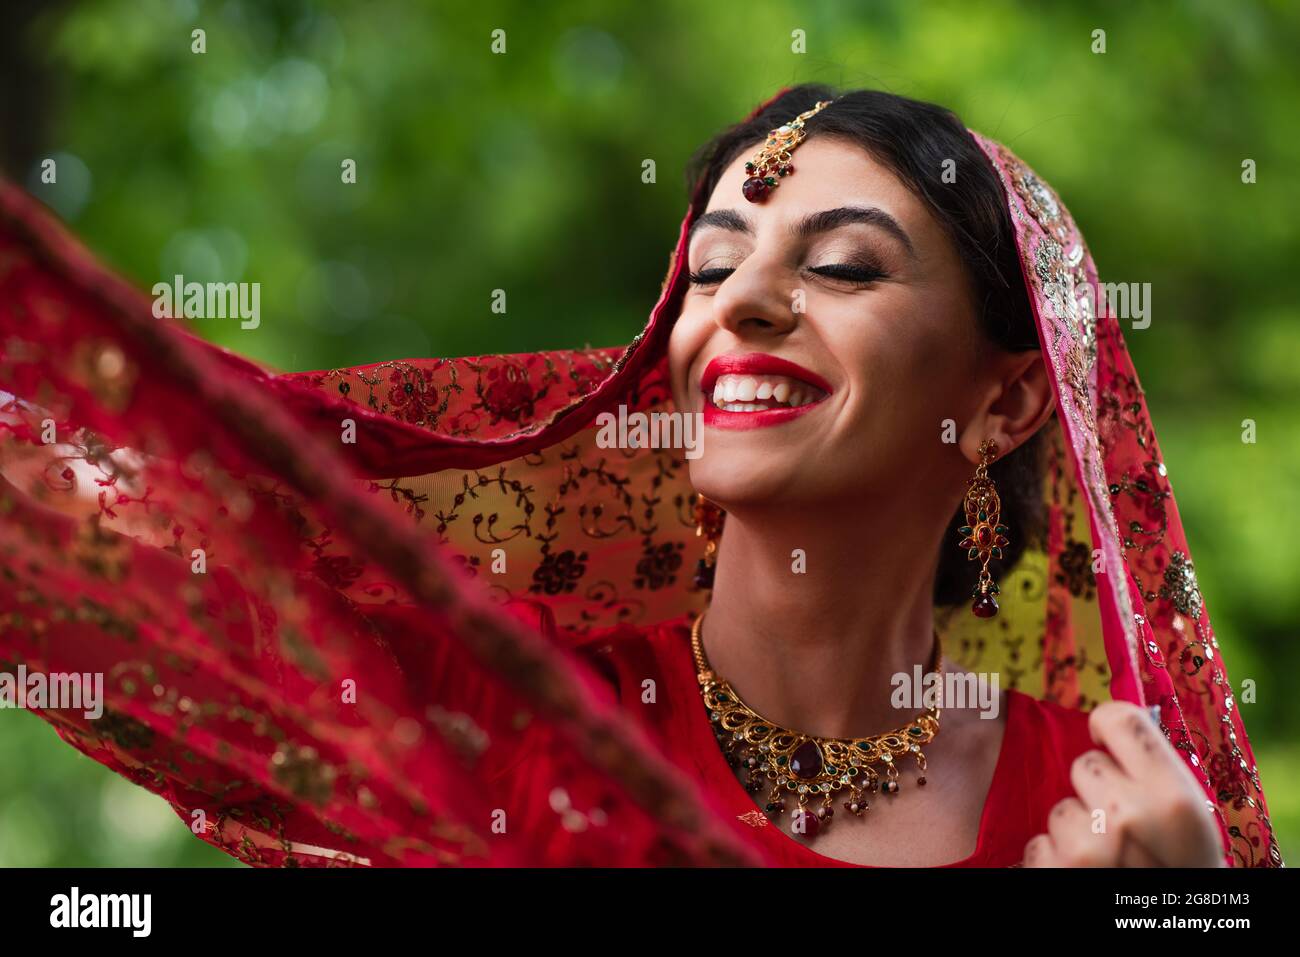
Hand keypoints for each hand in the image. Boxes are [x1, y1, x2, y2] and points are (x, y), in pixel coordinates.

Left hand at [1023, 700, 1225, 866]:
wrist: (1171, 929)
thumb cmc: (1184, 872)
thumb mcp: (1189, 821)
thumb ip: (1156, 772)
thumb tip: (1111, 719)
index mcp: (1173, 796)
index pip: (1119, 718)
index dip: (1107, 727)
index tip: (1107, 740)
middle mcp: (1129, 815)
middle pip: (1086, 765)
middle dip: (1097, 790)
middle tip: (1124, 825)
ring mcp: (1088, 847)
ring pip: (1061, 806)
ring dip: (1077, 829)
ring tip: (1109, 858)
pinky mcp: (1055, 871)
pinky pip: (1041, 842)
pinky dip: (1055, 859)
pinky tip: (1084, 875)